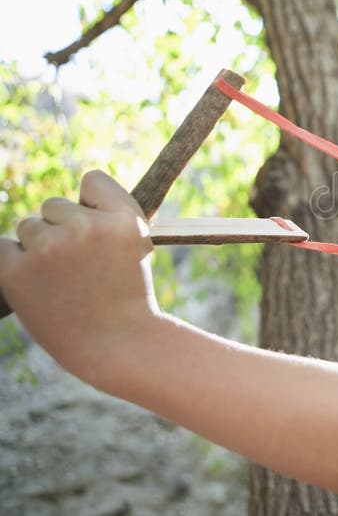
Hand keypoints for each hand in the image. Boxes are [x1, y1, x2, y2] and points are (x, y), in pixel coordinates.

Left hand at [0, 170, 158, 386]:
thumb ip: (109, 212)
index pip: (92, 180)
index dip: (91, 205)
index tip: (97, 232)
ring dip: (39, 248)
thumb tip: (70, 197)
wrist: (117, 344)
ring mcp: (50, 248)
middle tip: (82, 267)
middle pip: (54, 205)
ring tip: (63, 280)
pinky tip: (37, 282)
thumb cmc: (127, 292)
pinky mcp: (17, 272)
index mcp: (123, 218)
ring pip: (28, 227)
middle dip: (62, 230)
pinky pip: (3, 247)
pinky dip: (15, 262)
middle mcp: (87, 227)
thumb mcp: (137, 244)